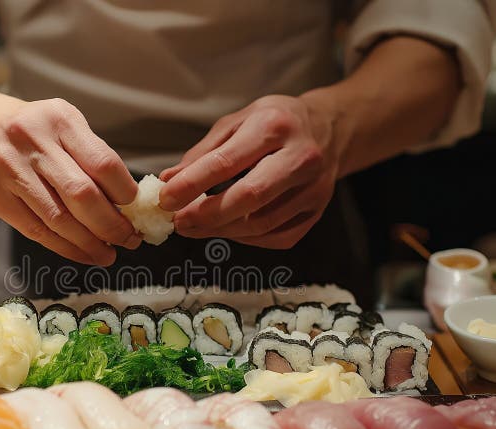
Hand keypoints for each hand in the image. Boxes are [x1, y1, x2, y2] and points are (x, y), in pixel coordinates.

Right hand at [0, 91, 140, 264]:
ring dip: (89, 243)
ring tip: (108, 254)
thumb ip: (93, 155)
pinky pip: (35, 231)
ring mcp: (7, 171)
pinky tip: (82, 253)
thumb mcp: (64, 122)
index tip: (135, 207)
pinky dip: (64, 247)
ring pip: (58, 219)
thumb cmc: (30, 127)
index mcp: (58, 119)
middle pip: (81, 195)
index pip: (102, 163)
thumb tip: (126, 204)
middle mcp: (30, 142)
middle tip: (129, 239)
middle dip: (111, 225)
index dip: (124, 192)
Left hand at [159, 95, 336, 248]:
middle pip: (249, 197)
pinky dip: (246, 239)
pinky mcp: (316, 211)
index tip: (166, 198)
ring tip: (196, 227)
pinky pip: (277, 236)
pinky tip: (228, 229)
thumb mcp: (237, 122)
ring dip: (222, 230)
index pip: (227, 161)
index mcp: (274, 126)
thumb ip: (204, 153)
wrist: (329, 129)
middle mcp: (300, 157)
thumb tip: (170, 181)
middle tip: (179, 222)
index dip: (192, 184)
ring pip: (262, 223)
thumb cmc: (276, 123)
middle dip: (207, 215)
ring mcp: (313, 187)